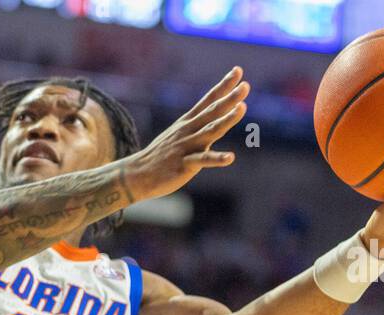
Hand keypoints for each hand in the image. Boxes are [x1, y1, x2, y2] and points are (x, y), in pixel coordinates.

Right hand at [126, 67, 249, 200]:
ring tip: (242, 108)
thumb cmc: (160, 155)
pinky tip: (230, 157)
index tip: (238, 71)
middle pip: (212, 112)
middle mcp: (188, 130)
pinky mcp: (185, 164)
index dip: (224, 85)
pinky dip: (216, 158)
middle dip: (230, 98)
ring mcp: (186, 146)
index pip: (209, 99)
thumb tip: (215, 118)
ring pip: (210, 131)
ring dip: (227, 120)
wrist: (137, 174)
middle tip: (246, 86)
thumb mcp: (178, 135)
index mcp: (188, 122)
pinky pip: (202, 160)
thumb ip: (197, 126)